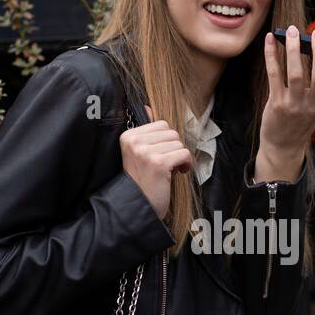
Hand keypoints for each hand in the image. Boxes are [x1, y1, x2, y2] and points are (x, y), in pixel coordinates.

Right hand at [120, 105, 192, 220]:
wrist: (138, 206)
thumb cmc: (143, 180)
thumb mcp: (138, 152)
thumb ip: (145, 131)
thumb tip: (149, 108)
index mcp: (128, 136)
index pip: (161, 124)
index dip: (166, 141)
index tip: (161, 155)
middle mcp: (134, 142)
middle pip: (171, 132)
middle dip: (174, 148)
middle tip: (166, 163)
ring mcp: (145, 152)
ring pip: (179, 143)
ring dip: (179, 157)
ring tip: (170, 170)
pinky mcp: (158, 164)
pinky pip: (184, 154)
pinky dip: (186, 164)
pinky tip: (178, 173)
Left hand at [257, 25, 314, 176]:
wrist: (283, 146)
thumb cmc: (302, 118)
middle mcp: (314, 105)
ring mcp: (294, 105)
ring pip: (295, 74)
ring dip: (293, 50)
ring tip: (292, 31)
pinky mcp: (276, 103)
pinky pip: (274, 75)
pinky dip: (271, 56)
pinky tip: (269, 40)